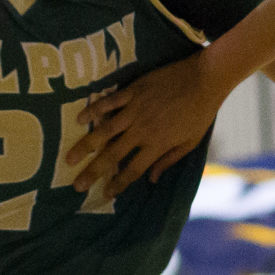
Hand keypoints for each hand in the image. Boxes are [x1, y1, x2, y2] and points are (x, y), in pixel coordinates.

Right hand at [68, 55, 222, 196]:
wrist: (205, 79)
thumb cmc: (201, 112)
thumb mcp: (190, 142)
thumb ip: (169, 160)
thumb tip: (152, 179)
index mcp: (158, 144)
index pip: (133, 170)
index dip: (118, 184)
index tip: (105, 194)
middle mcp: (143, 130)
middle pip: (113, 155)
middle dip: (93, 171)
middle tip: (76, 184)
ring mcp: (136, 109)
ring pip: (105, 131)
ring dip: (85, 146)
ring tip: (69, 158)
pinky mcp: (133, 91)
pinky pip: (108, 102)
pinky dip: (93, 110)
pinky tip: (80, 119)